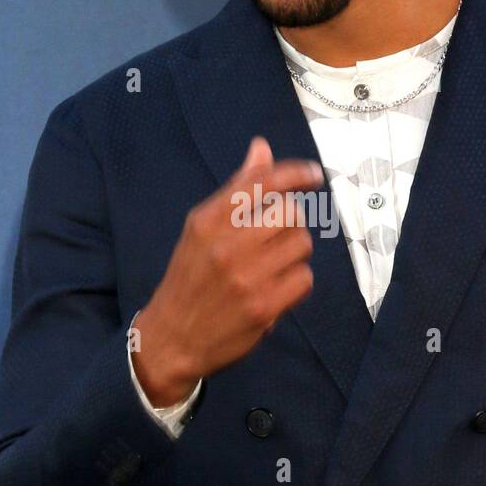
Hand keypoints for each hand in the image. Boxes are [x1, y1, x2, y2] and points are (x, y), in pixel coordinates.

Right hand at [130, 136, 324, 403]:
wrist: (172, 337)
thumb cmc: (190, 277)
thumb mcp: (201, 229)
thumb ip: (235, 190)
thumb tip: (261, 148)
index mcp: (208, 220)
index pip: (262, 183)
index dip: (295, 173)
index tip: (313, 175)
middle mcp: (226, 245)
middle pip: (290, 213)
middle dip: (291, 223)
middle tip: (277, 238)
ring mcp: (246, 278)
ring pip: (301, 245)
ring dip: (294, 253)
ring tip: (273, 265)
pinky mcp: (263, 307)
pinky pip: (304, 279)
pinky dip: (296, 282)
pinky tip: (277, 288)